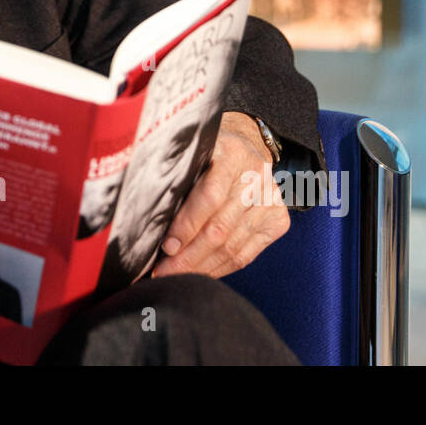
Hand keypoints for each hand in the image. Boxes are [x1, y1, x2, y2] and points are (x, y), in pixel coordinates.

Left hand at [151, 112, 288, 279]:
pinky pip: (246, 255)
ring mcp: (271, 199)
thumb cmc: (205, 155)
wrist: (243, 148)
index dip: (187, 225)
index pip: (210, 196)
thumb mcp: (189, 155)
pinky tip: (199, 273)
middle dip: (188, 255)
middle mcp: (256, 175)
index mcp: (232, 152)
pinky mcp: (278, 220)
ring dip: (201, 267)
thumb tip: (147, 220)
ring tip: (176, 276)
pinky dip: (219, 268)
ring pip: (233, 246)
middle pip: (221, 227)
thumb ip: (174, 179)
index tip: (166, 247)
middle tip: (163, 272)